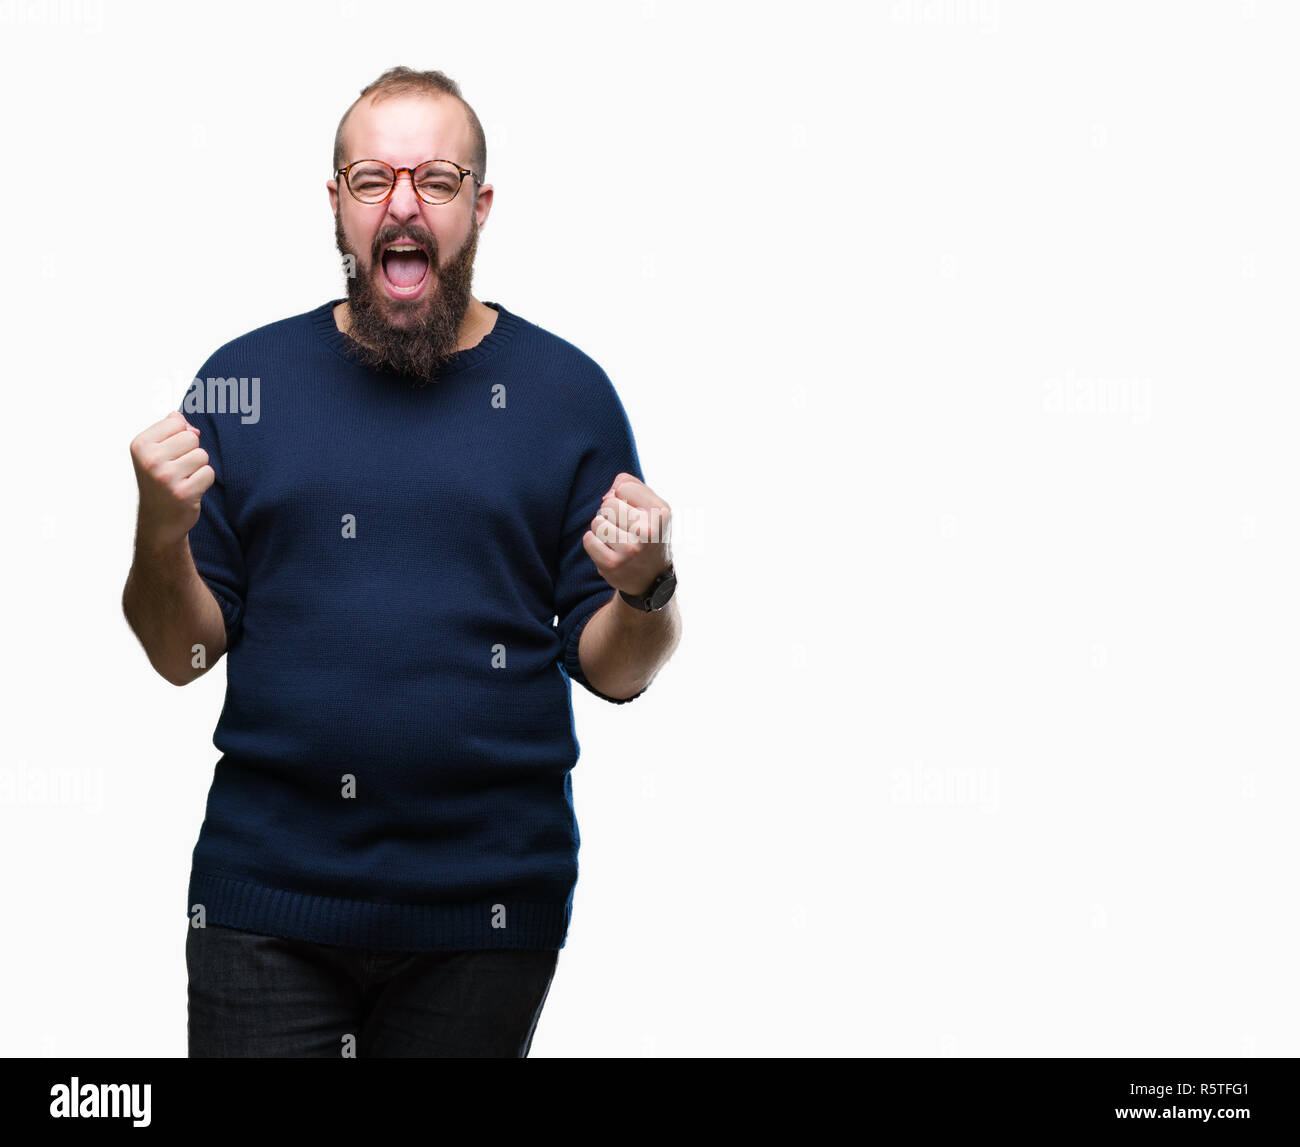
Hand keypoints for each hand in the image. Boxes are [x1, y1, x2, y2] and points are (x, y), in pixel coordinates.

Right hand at [129, 411, 213, 551]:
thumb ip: (168, 430)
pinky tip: (190, 489)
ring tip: (184, 479)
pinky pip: (209, 473)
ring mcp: (166, 477)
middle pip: (192, 437)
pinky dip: (204, 481)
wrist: (159, 520)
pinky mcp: (183, 492)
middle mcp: (150, 460)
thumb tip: (183, 418)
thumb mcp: (154, 452)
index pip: (176, 421)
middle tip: (178, 469)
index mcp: (140, 445)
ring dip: (198, 467)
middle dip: (191, 452)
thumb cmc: (159, 482)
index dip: (180, 435)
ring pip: (202, 455)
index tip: (170, 452)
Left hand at [583, 473, 672, 595]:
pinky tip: (609, 549)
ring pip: (597, 522)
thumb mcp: (652, 507)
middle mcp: (648, 531)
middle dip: (611, 513)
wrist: (652, 577)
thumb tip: (608, 494)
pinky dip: (594, 542)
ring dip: (602, 528)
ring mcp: (630, 549)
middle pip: (608, 503)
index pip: (624, 485)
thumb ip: (632, 487)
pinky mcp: (612, 564)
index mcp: (661, 512)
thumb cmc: (649, 534)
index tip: (633, 510)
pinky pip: (589, 539)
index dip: (623, 496)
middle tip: (625, 528)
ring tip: (617, 538)